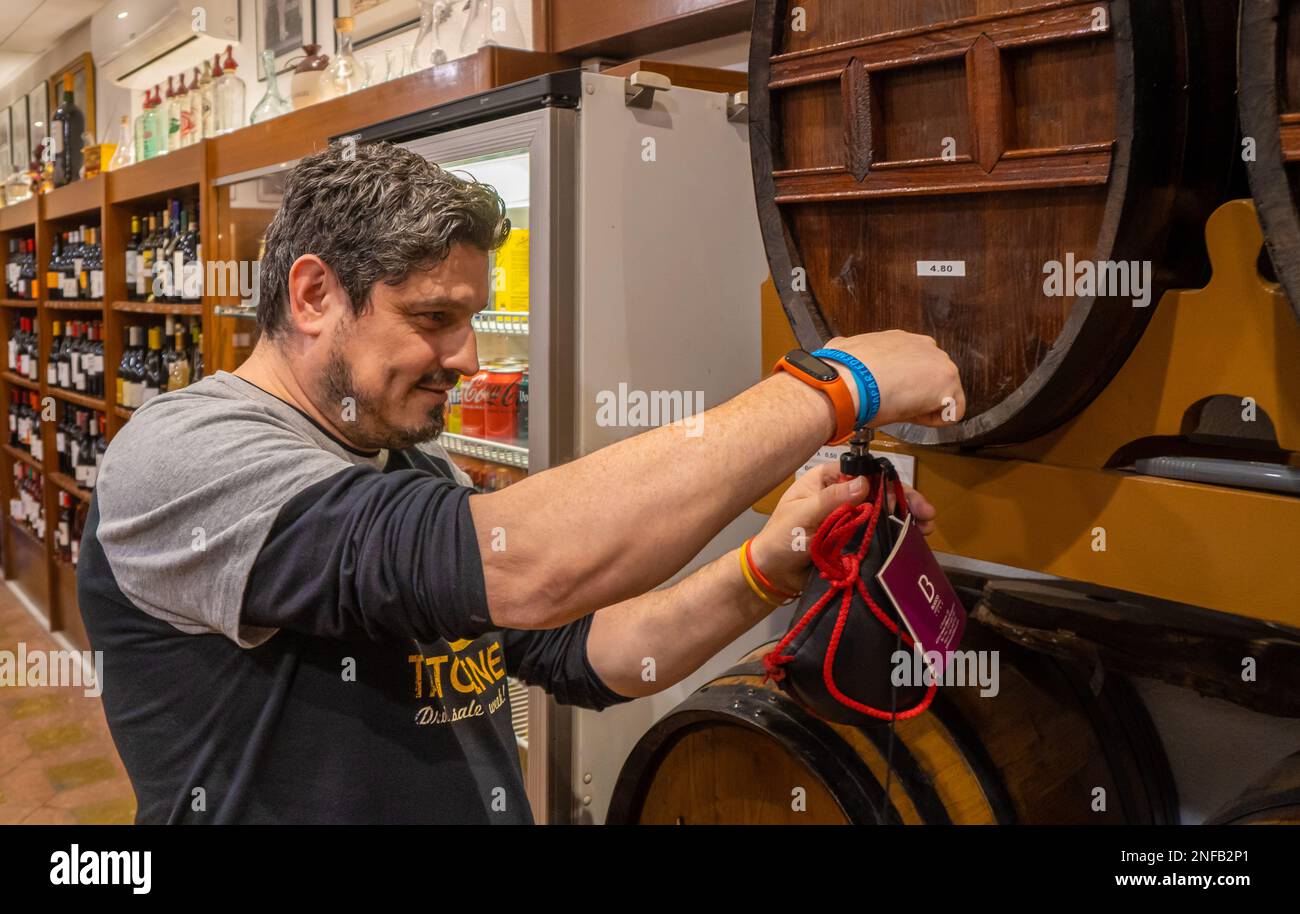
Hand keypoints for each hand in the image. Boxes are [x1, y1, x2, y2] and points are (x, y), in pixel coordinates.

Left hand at [749, 463, 938, 597]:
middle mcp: (841, 495)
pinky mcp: (855, 539)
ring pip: (883, 512)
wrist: (773, 575)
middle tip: (926, 514)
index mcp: (826, 480)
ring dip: (906, 518)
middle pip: (879, 491)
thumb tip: (864, 482)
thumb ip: (832, 500)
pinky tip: (913, 540)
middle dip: (904, 500)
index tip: (902, 497)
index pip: (862, 472)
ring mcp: (850, 518)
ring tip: (926, 528)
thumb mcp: (802, 515)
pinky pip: (878, 533)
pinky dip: (897, 535)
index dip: (885, 482)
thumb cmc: (780, 539)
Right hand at [824, 330, 964, 427]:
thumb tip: (838, 352)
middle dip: (917, 395)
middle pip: (932, 380)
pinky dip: (933, 420)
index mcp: (902, 340)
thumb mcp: (844, 351)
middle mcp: (925, 346)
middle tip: (894, 404)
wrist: (847, 382)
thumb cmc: (842, 372)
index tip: (887, 394)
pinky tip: (910, 416)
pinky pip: (951, 412)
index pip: (915, 366)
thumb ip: (853, 353)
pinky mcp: (948, 382)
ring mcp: (940, 362)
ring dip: (924, 406)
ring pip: (943, 395)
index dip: (902, 386)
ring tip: (899, 410)